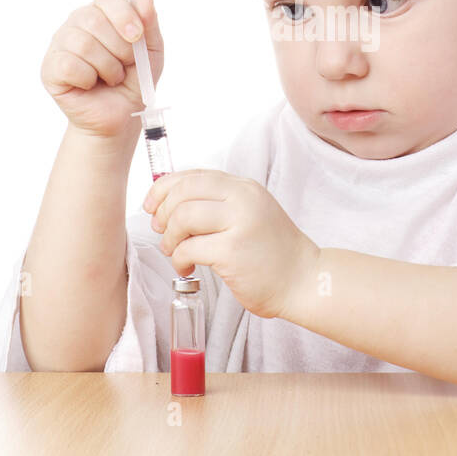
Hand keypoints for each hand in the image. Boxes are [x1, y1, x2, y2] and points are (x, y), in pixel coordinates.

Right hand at [39, 0, 163, 138]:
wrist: (121, 114)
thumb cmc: (134, 79)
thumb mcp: (151, 50)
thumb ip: (149, 22)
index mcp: (103, 12)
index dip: (124, 15)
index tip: (137, 36)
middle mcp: (78, 22)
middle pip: (93, 19)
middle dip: (119, 47)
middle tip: (125, 65)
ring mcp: (61, 43)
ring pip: (82, 43)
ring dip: (107, 67)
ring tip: (111, 77)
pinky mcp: (50, 68)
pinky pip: (68, 65)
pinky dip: (88, 79)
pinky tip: (90, 85)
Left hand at [142, 169, 320, 319]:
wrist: (304, 280)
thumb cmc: (272, 252)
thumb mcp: (249, 213)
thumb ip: (218, 204)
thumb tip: (170, 204)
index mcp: (243, 187)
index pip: (193, 176)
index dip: (164, 189)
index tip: (152, 206)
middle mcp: (242, 199)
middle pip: (183, 192)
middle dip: (162, 213)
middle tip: (162, 232)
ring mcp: (239, 223)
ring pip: (182, 217)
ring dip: (169, 238)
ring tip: (175, 252)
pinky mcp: (232, 251)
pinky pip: (188, 249)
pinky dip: (179, 260)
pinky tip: (188, 268)